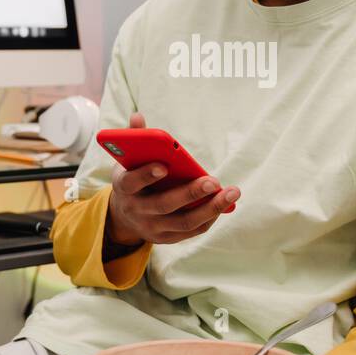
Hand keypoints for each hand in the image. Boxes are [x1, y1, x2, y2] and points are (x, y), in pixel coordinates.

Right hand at [105, 111, 240, 246]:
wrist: (123, 216)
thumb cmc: (132, 179)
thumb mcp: (126, 160)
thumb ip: (134, 138)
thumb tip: (138, 116)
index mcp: (124, 188)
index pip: (132, 183)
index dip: (146, 175)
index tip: (164, 166)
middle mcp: (137, 211)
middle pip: (165, 205)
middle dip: (190, 193)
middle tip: (214, 181)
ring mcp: (152, 228)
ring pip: (184, 222)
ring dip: (210, 208)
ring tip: (232, 193)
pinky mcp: (166, 238)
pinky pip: (192, 231)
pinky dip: (209, 217)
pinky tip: (224, 203)